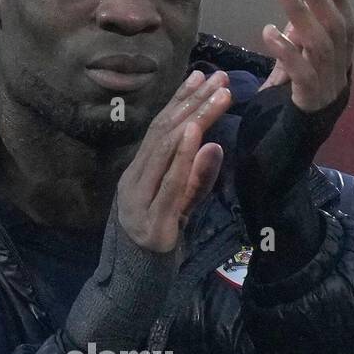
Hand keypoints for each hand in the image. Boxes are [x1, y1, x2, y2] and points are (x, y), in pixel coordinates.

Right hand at [117, 69, 230, 252]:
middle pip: (164, 132)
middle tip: (218, 77)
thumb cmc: (161, 236)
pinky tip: (195, 132)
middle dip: (193, 102)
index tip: (201, 74)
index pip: (159, 127)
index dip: (180, 99)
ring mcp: (141, 199)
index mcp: (138, 171)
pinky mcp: (154, 219)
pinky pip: (169, 182)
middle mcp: (134, 178)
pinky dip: (182, 155)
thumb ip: (197, 176)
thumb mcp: (182, 201)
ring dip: (194, 119)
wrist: (139, 278)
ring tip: (217, 96)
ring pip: (166, 150)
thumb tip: (214, 145)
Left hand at [258, 0, 353, 110]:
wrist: (295, 145)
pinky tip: (269, 31)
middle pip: (333, 28)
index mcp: (342, 62)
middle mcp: (340, 71)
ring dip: (300, 13)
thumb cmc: (300, 103)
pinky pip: (300, 72)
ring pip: (319, 45)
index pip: (346, 24)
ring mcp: (328, 86)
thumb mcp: (300, 68)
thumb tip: (294, 16)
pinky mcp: (310, 101)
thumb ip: (299, 44)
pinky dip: (285, 50)